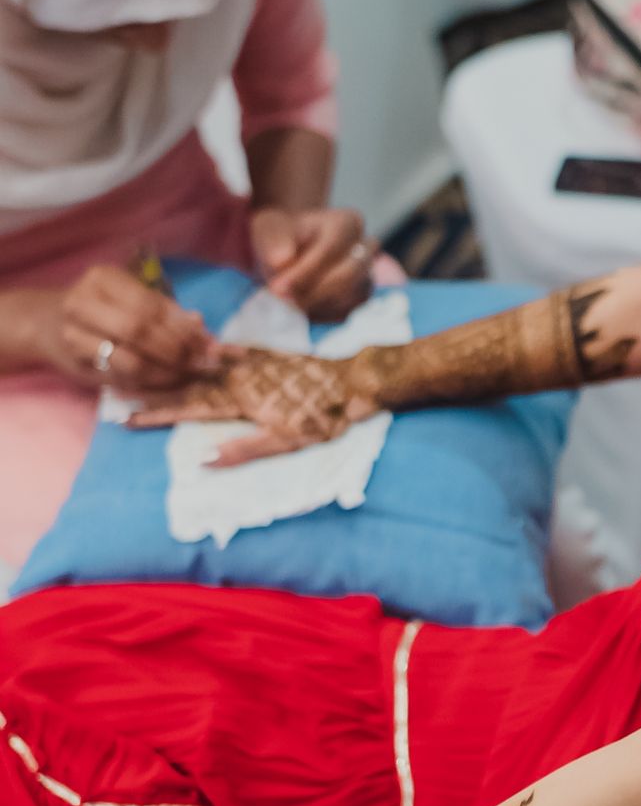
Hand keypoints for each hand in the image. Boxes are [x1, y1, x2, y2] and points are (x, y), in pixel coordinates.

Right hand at [37, 267, 221, 390]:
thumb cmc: (101, 308)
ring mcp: (75, 335)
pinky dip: (148, 383)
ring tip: (187, 375)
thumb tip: (201, 327)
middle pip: (139, 331)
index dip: (183, 327)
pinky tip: (166, 381)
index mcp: (103, 278)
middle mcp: (83, 302)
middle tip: (201, 364)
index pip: (150, 305)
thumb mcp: (131, 298)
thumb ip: (165, 310)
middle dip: (176, 351)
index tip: (209, 344)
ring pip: (130, 361)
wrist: (47, 322)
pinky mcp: (77, 363)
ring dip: (166, 372)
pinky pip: (121, 378)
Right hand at [126, 347, 380, 465]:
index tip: (128, 418)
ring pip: (203, 365)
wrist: (356, 380)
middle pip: (189, 384)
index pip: (190, 409)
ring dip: (173, 367)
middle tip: (120, 392)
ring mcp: (253, 363)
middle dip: (154, 389)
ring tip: (145, 366)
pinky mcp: (267, 355)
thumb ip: (245, 450)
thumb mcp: (289, 442)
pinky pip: (230, 350)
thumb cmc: (326, 417)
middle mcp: (241, 378)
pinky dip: (208, 349)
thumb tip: (203, 461)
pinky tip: (195, 344)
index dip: (158, 414)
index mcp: (241, 401)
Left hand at [250, 207, 373, 320]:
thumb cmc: (282, 236)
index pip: (332, 248)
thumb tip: (280, 261)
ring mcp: (367, 275)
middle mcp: (365, 248)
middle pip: (349, 275)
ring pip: (349, 298)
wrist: (290, 251)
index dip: (305, 271)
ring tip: (287, 303)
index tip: (277, 287)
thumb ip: (274, 240)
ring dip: (315, 305)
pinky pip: (344, 313)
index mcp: (347, 222)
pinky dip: (320, 315)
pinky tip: (299, 309)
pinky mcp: (360, 300)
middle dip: (313, 292)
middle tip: (281, 300)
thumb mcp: (270, 228)